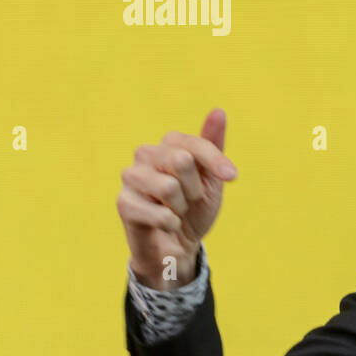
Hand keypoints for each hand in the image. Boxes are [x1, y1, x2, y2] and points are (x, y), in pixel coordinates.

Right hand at [117, 108, 237, 289]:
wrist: (179, 245)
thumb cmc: (195, 208)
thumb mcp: (211, 178)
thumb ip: (213, 145)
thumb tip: (219, 110)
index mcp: (169, 144)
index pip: (194, 142)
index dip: (216, 161)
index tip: (232, 177)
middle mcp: (146, 154)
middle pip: (180, 160)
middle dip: (195, 188)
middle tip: (190, 200)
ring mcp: (131, 177)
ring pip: (168, 187)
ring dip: (182, 207)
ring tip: (175, 211)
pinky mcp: (123, 202)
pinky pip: (159, 213)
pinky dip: (171, 223)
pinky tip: (165, 225)